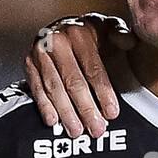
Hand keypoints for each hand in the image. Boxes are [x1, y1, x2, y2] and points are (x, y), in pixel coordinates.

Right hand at [24, 13, 136, 137]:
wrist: (62, 27)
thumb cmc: (90, 33)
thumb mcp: (108, 28)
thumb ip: (120, 34)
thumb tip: (129, 40)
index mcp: (79, 33)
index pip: (93, 69)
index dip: (103, 93)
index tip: (112, 113)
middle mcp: (56, 41)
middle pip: (73, 81)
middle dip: (86, 108)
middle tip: (96, 129)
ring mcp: (40, 52)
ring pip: (54, 88)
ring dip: (65, 112)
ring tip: (76, 130)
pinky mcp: (28, 63)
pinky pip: (36, 88)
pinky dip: (44, 106)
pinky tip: (53, 121)